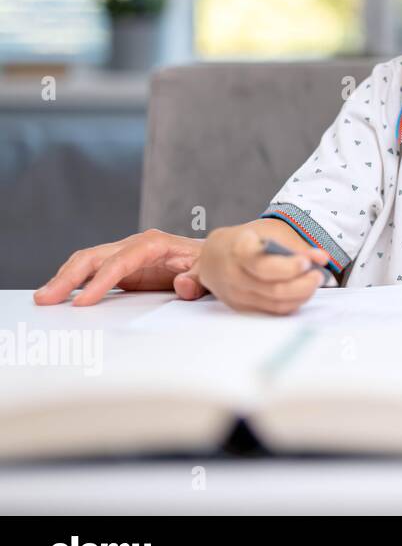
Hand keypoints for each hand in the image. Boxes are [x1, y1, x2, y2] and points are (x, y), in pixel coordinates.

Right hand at [35, 229, 206, 306]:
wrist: (213, 257)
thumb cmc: (210, 263)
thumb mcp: (210, 271)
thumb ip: (199, 279)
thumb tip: (183, 285)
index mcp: (155, 244)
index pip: (120, 261)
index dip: (101, 280)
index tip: (83, 301)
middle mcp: (135, 245)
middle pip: (95, 257)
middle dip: (68, 277)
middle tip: (46, 298)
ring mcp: (127, 255)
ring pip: (88, 262)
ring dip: (65, 279)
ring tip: (44, 297)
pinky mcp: (123, 267)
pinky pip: (93, 271)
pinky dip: (74, 281)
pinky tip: (60, 295)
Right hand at [195, 225, 331, 314]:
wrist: (214, 256)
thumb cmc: (247, 240)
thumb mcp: (268, 232)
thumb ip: (296, 246)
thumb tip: (322, 258)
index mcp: (239, 251)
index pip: (265, 266)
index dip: (289, 267)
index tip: (307, 262)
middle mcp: (235, 276)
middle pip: (274, 289)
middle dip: (303, 284)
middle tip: (319, 275)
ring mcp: (238, 296)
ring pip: (277, 304)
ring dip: (302, 295)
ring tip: (315, 281)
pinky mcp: (244, 308)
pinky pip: (274, 311)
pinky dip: (293, 302)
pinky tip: (303, 291)